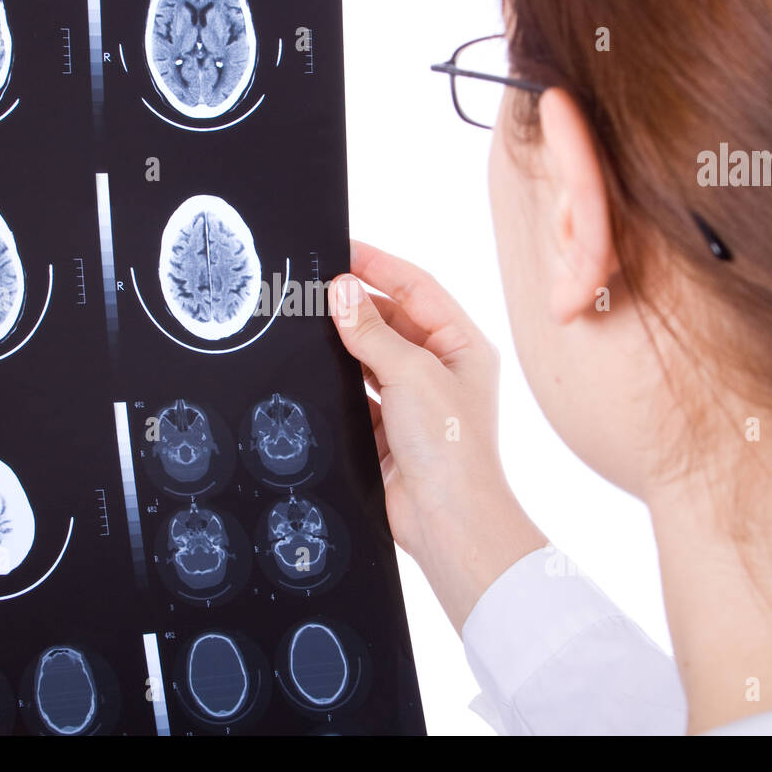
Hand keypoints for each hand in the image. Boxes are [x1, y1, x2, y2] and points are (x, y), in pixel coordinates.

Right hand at [329, 240, 547, 632]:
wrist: (447, 521)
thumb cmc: (451, 447)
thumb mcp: (411, 374)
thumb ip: (372, 332)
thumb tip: (343, 291)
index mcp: (463, 346)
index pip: (417, 289)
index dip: (380, 266)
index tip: (342, 250)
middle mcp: (442, 370)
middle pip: (393, 320)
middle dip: (356, 304)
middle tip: (314, 286)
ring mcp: (415, 402)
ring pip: (371, 357)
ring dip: (345, 342)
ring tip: (308, 321)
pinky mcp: (389, 431)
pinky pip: (358, 393)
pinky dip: (339, 381)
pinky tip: (316, 370)